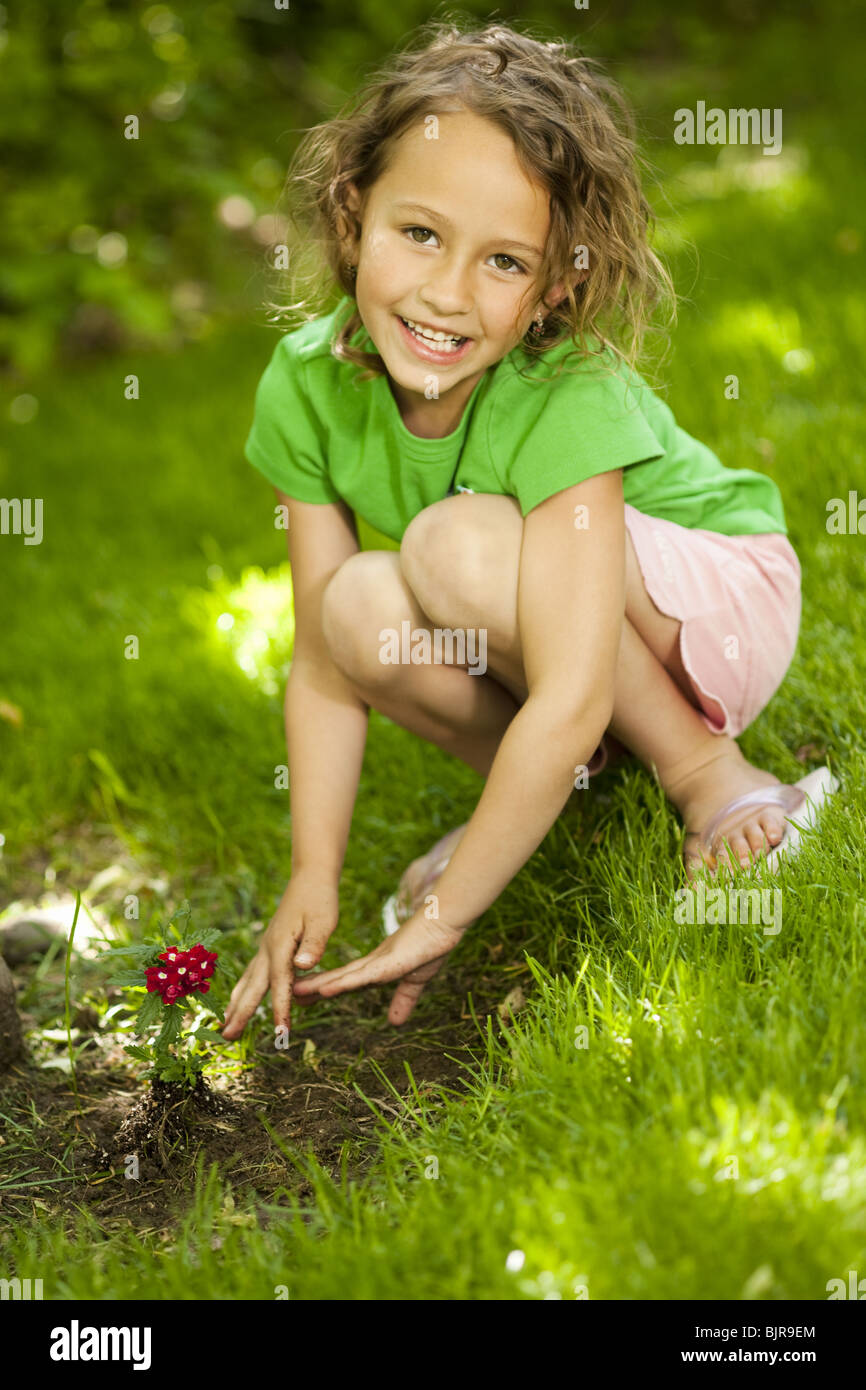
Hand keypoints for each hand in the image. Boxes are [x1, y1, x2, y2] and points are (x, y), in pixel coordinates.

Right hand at [220, 870, 338, 1040]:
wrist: (310, 876)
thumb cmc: (320, 898)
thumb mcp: (324, 920)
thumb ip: (314, 944)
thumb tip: (303, 967)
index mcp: (281, 946)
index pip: (281, 984)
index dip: (281, 1009)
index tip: (281, 1033)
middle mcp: (268, 949)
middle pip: (252, 987)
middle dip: (241, 1013)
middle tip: (227, 1037)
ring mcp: (266, 947)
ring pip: (248, 980)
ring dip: (237, 1004)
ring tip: (226, 1025)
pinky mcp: (269, 945)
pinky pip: (253, 973)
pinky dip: (245, 990)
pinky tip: (241, 999)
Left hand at [291, 909, 466, 1024]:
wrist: (445, 921)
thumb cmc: (432, 946)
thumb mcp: (415, 981)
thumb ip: (403, 999)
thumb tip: (394, 1022)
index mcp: (376, 966)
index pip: (346, 979)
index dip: (325, 988)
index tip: (303, 995)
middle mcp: (372, 963)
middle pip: (338, 978)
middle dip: (313, 988)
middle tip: (287, 995)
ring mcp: (379, 961)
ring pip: (344, 977)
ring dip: (319, 986)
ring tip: (294, 992)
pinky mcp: (390, 961)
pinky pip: (363, 975)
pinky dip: (344, 983)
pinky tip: (326, 989)